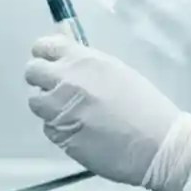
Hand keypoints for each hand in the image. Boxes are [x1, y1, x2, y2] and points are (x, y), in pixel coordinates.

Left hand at [25, 35, 190, 190]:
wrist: (157, 143)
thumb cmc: (145, 106)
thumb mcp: (117, 72)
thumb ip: (88, 66)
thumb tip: (69, 63)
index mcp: (85, 61)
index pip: (45, 47)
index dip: (44, 54)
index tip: (48, 61)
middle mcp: (68, 82)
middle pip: (32, 72)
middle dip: (41, 79)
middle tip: (56, 88)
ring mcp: (61, 110)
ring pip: (36, 102)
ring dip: (48, 105)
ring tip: (71, 112)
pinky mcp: (61, 137)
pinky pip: (48, 127)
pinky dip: (58, 128)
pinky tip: (80, 131)